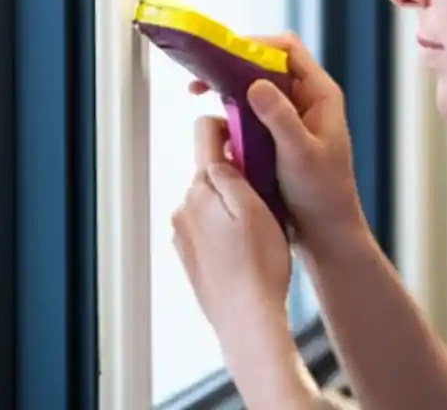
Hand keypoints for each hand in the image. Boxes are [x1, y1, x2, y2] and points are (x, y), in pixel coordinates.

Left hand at [172, 116, 292, 336]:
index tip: (249, 139)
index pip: (203, 133)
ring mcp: (182, 235)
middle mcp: (183, 208)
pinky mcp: (188, 258)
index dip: (227, 126)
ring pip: (208, 202)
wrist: (246, 320)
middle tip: (265, 192)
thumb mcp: (256, 208)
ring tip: (258, 226)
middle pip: (207, 171)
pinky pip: (205, 229)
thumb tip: (219, 152)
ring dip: (228, 205)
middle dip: (233, 174)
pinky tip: (245, 250)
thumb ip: (233, 174)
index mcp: (200, 190)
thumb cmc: (259, 264)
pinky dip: (222, 230)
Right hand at [189, 33, 364, 252]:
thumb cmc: (323, 196)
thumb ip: (279, 117)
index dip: (255, 45)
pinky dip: (231, 119)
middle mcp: (306, 101)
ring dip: (228, 94)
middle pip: (265, 66)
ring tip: (201, 100)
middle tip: (201, 81)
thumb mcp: (299, 154)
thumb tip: (255, 83)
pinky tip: (216, 132)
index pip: (287, 49)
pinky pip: (249, 117)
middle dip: (232, 69)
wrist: (327, 235)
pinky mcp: (276, 138)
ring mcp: (290, 119)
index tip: (223, 56)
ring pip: (254, 92)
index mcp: (320, 95)